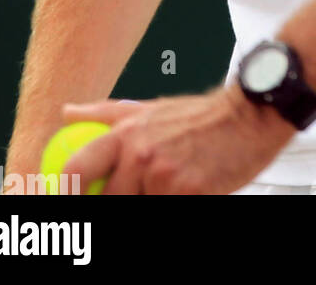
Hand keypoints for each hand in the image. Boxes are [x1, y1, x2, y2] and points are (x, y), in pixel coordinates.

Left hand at [60, 84, 294, 194]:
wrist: (250, 116)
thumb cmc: (199, 116)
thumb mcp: (151, 108)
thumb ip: (106, 115)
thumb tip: (67, 113)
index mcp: (127, 133)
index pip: (76, 169)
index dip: (65, 193)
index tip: (67, 199)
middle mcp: (141, 154)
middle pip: (109, 200)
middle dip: (123, 198)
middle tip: (141, 188)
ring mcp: (165, 176)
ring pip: (140, 205)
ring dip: (152, 199)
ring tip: (171, 183)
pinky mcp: (189, 193)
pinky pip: (168, 209)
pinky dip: (175, 202)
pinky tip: (188, 189)